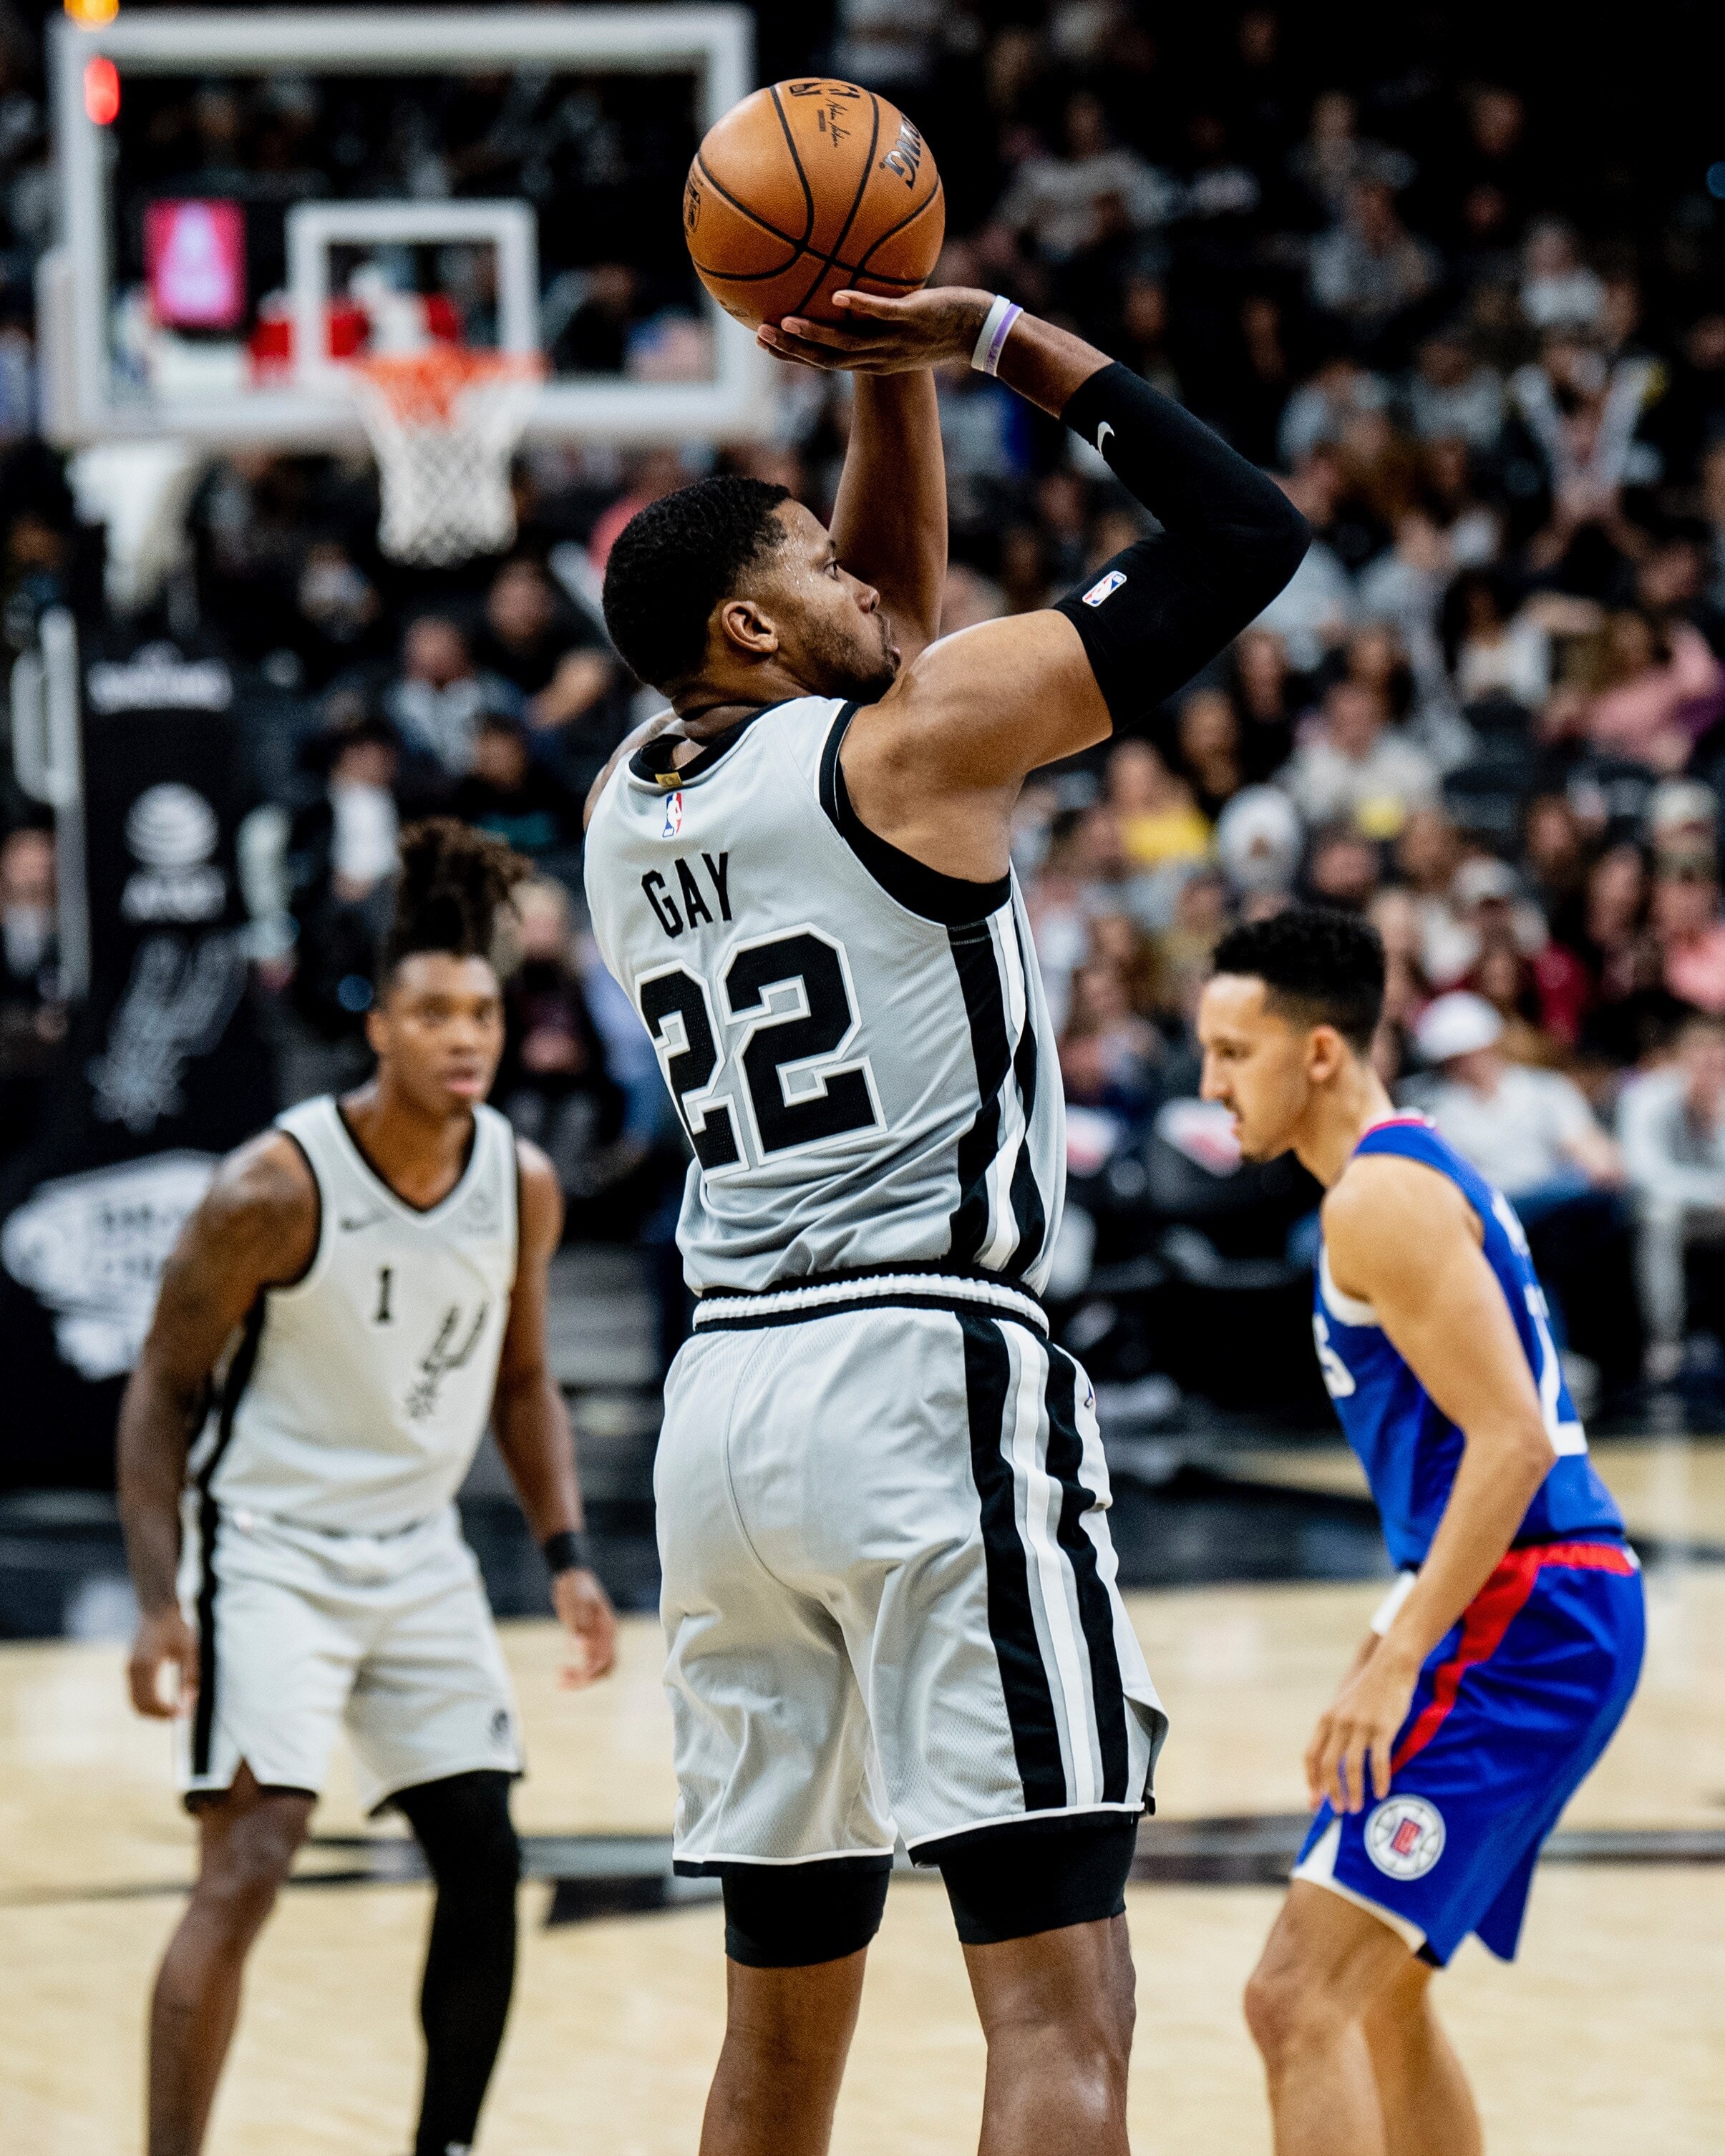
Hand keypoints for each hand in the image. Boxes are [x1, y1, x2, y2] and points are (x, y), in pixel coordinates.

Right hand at [128, 1606, 198, 1718]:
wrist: (158, 1610)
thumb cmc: (176, 1628)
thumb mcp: (190, 1649)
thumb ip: (190, 1676)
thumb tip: (189, 1702)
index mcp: (147, 1664)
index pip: (152, 1700)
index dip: (166, 1712)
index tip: (183, 1716)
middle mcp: (134, 1670)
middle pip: (141, 1706)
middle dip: (159, 1716)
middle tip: (180, 1717)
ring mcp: (129, 1670)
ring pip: (135, 1703)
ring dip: (152, 1712)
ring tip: (174, 1711)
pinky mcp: (130, 1669)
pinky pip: (135, 1695)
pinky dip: (147, 1704)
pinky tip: (164, 1703)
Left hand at [551, 1567, 616, 1687]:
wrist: (573, 1575)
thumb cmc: (574, 1588)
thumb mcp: (573, 1605)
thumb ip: (577, 1627)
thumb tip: (578, 1649)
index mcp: (608, 1627)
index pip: (603, 1660)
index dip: (586, 1673)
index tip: (565, 1676)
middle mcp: (608, 1635)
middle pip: (604, 1669)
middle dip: (584, 1680)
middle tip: (560, 1682)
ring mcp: (602, 1637)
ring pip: (599, 1668)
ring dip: (582, 1678)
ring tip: (559, 1678)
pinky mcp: (593, 1639)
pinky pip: (591, 1661)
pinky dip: (579, 1670)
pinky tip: (562, 1668)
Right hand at [757, 286, 993, 374]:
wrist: (979, 331)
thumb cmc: (940, 325)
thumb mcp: (903, 324)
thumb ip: (875, 311)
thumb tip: (850, 286)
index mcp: (873, 359)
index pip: (826, 363)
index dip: (794, 356)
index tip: (764, 344)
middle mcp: (880, 356)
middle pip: (828, 360)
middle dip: (793, 351)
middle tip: (761, 336)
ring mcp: (896, 338)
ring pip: (849, 343)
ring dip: (816, 335)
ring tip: (787, 322)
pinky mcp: (914, 318)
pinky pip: (883, 313)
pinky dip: (860, 306)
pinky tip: (837, 295)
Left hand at [1304, 1636, 1420, 1813]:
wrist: (1390, 1666)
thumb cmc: (1369, 1692)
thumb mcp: (1344, 1708)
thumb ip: (1337, 1731)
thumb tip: (1335, 1764)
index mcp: (1326, 1720)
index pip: (1311, 1756)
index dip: (1311, 1780)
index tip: (1315, 1802)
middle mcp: (1339, 1723)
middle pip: (1328, 1765)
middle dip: (1332, 1792)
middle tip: (1339, 1810)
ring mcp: (1360, 1726)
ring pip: (1352, 1767)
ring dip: (1353, 1791)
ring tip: (1357, 1808)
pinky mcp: (1382, 1727)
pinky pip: (1378, 1760)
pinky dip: (1379, 1779)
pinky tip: (1381, 1792)